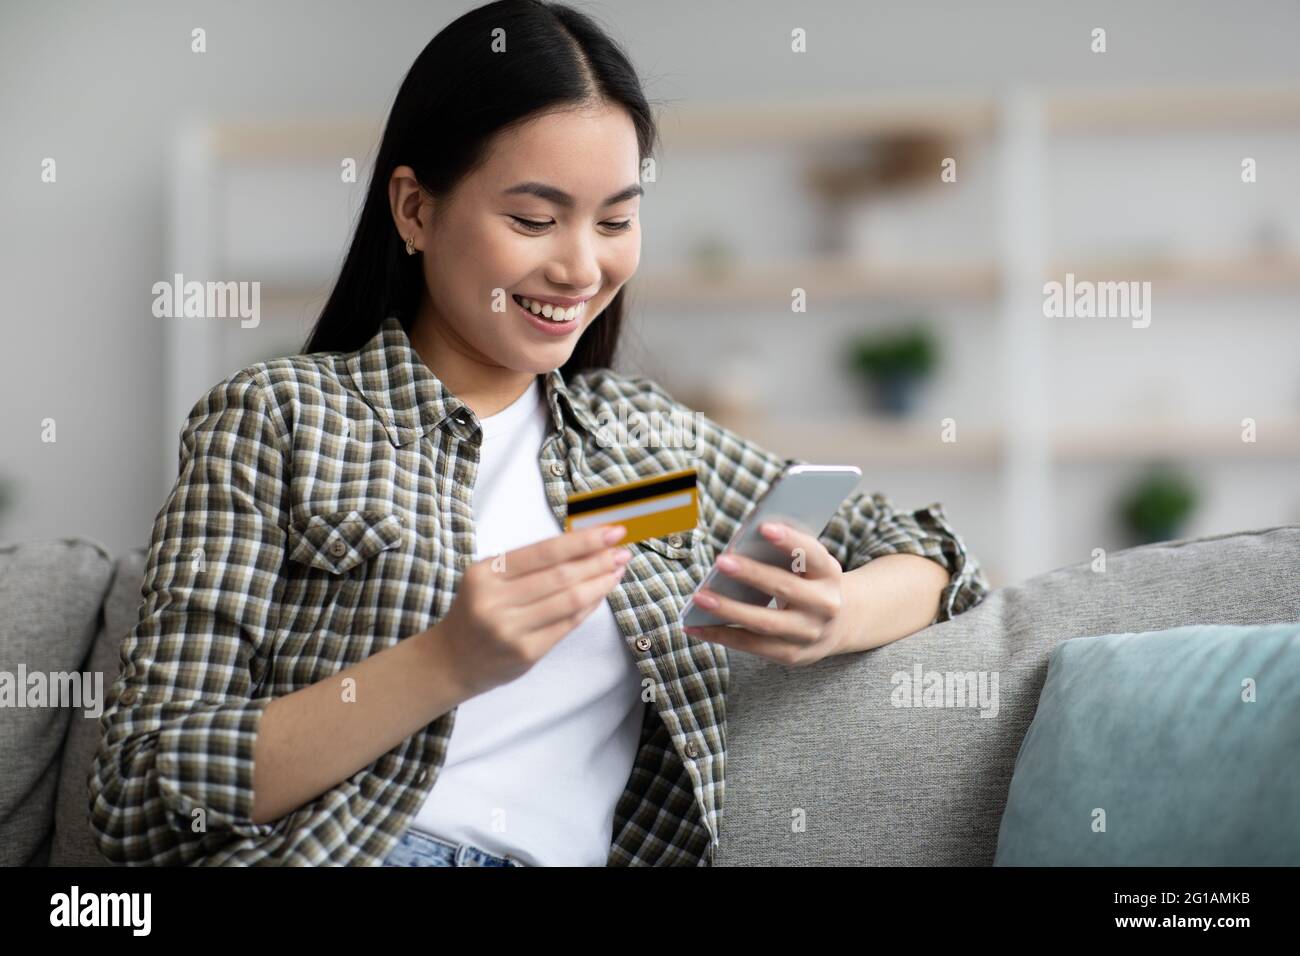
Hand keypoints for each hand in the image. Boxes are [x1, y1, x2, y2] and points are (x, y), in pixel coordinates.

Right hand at [436, 524, 632, 696]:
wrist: (451, 660)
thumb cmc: (477, 611)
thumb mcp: (489, 579)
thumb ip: (529, 564)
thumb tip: (583, 543)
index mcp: (485, 574)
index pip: (544, 551)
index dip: (583, 540)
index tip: (611, 530)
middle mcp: (496, 602)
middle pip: (561, 575)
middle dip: (598, 559)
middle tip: (622, 549)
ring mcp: (511, 630)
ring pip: (570, 600)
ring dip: (600, 582)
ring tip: (618, 568)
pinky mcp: (526, 653)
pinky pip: (568, 624)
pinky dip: (590, 605)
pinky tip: (602, 592)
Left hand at [683, 522, 848, 665]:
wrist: (840, 624)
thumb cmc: (809, 582)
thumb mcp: (808, 565)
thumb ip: (783, 554)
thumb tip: (739, 545)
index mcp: (829, 573)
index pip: (812, 554)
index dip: (790, 541)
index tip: (764, 527)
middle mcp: (825, 605)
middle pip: (785, 588)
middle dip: (752, 574)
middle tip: (720, 562)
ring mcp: (809, 633)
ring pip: (765, 623)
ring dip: (729, 610)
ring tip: (699, 598)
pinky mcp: (792, 655)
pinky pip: (752, 646)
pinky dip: (722, 635)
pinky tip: (696, 627)